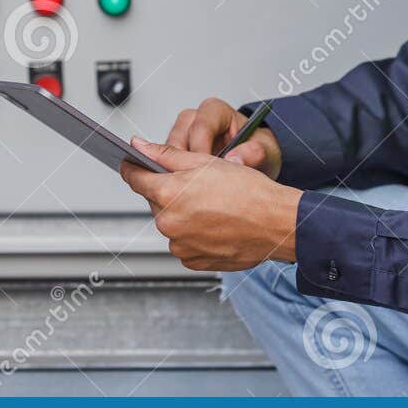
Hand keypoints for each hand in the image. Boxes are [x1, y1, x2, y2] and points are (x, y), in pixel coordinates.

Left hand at [120, 138, 300, 270]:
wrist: (276, 224)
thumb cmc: (247, 191)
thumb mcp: (204, 161)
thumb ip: (165, 154)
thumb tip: (138, 146)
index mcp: (168, 194)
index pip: (134, 178)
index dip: (133, 167)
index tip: (131, 163)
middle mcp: (168, 223)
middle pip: (155, 201)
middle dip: (169, 191)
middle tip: (197, 185)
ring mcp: (180, 245)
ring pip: (171, 223)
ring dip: (183, 213)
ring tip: (212, 206)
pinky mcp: (192, 261)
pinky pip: (184, 243)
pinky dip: (194, 233)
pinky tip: (215, 224)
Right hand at [165, 97, 281, 178]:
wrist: (252, 157)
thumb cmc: (255, 147)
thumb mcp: (263, 148)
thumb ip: (252, 152)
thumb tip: (237, 159)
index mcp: (215, 111)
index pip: (200, 128)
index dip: (202, 151)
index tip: (208, 172)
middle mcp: (194, 119)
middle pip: (178, 139)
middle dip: (185, 164)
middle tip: (198, 184)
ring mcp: (181, 134)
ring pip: (167, 153)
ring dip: (177, 172)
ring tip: (195, 189)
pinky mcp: (174, 151)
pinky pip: (166, 164)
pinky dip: (175, 177)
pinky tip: (188, 190)